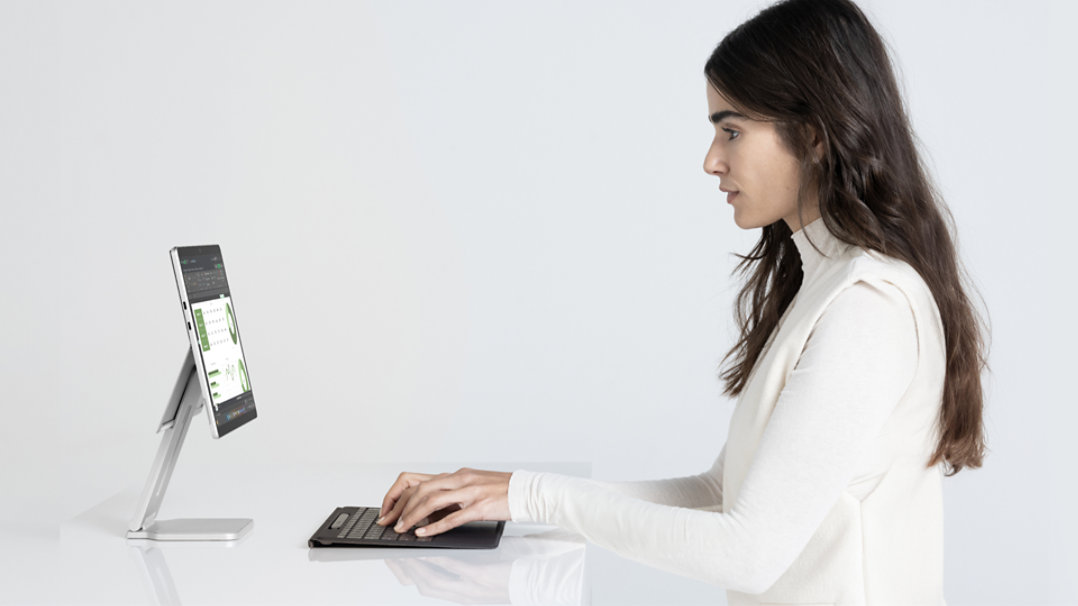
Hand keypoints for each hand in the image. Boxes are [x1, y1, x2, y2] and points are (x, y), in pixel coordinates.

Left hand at [375, 468, 512, 537]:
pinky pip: (452, 517)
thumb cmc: (503, 490)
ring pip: (432, 501)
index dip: (400, 496)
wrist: (527, 490)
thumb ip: (454, 491)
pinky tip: (424, 532)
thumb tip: (432, 505)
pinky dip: (434, 526)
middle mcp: (460, 479)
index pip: (419, 481)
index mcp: (458, 475)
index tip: (389, 510)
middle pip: (421, 490)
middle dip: (401, 507)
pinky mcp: (480, 506)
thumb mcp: (474, 485)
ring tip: (403, 528)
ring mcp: (470, 492)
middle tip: (390, 522)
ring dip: (413, 516)